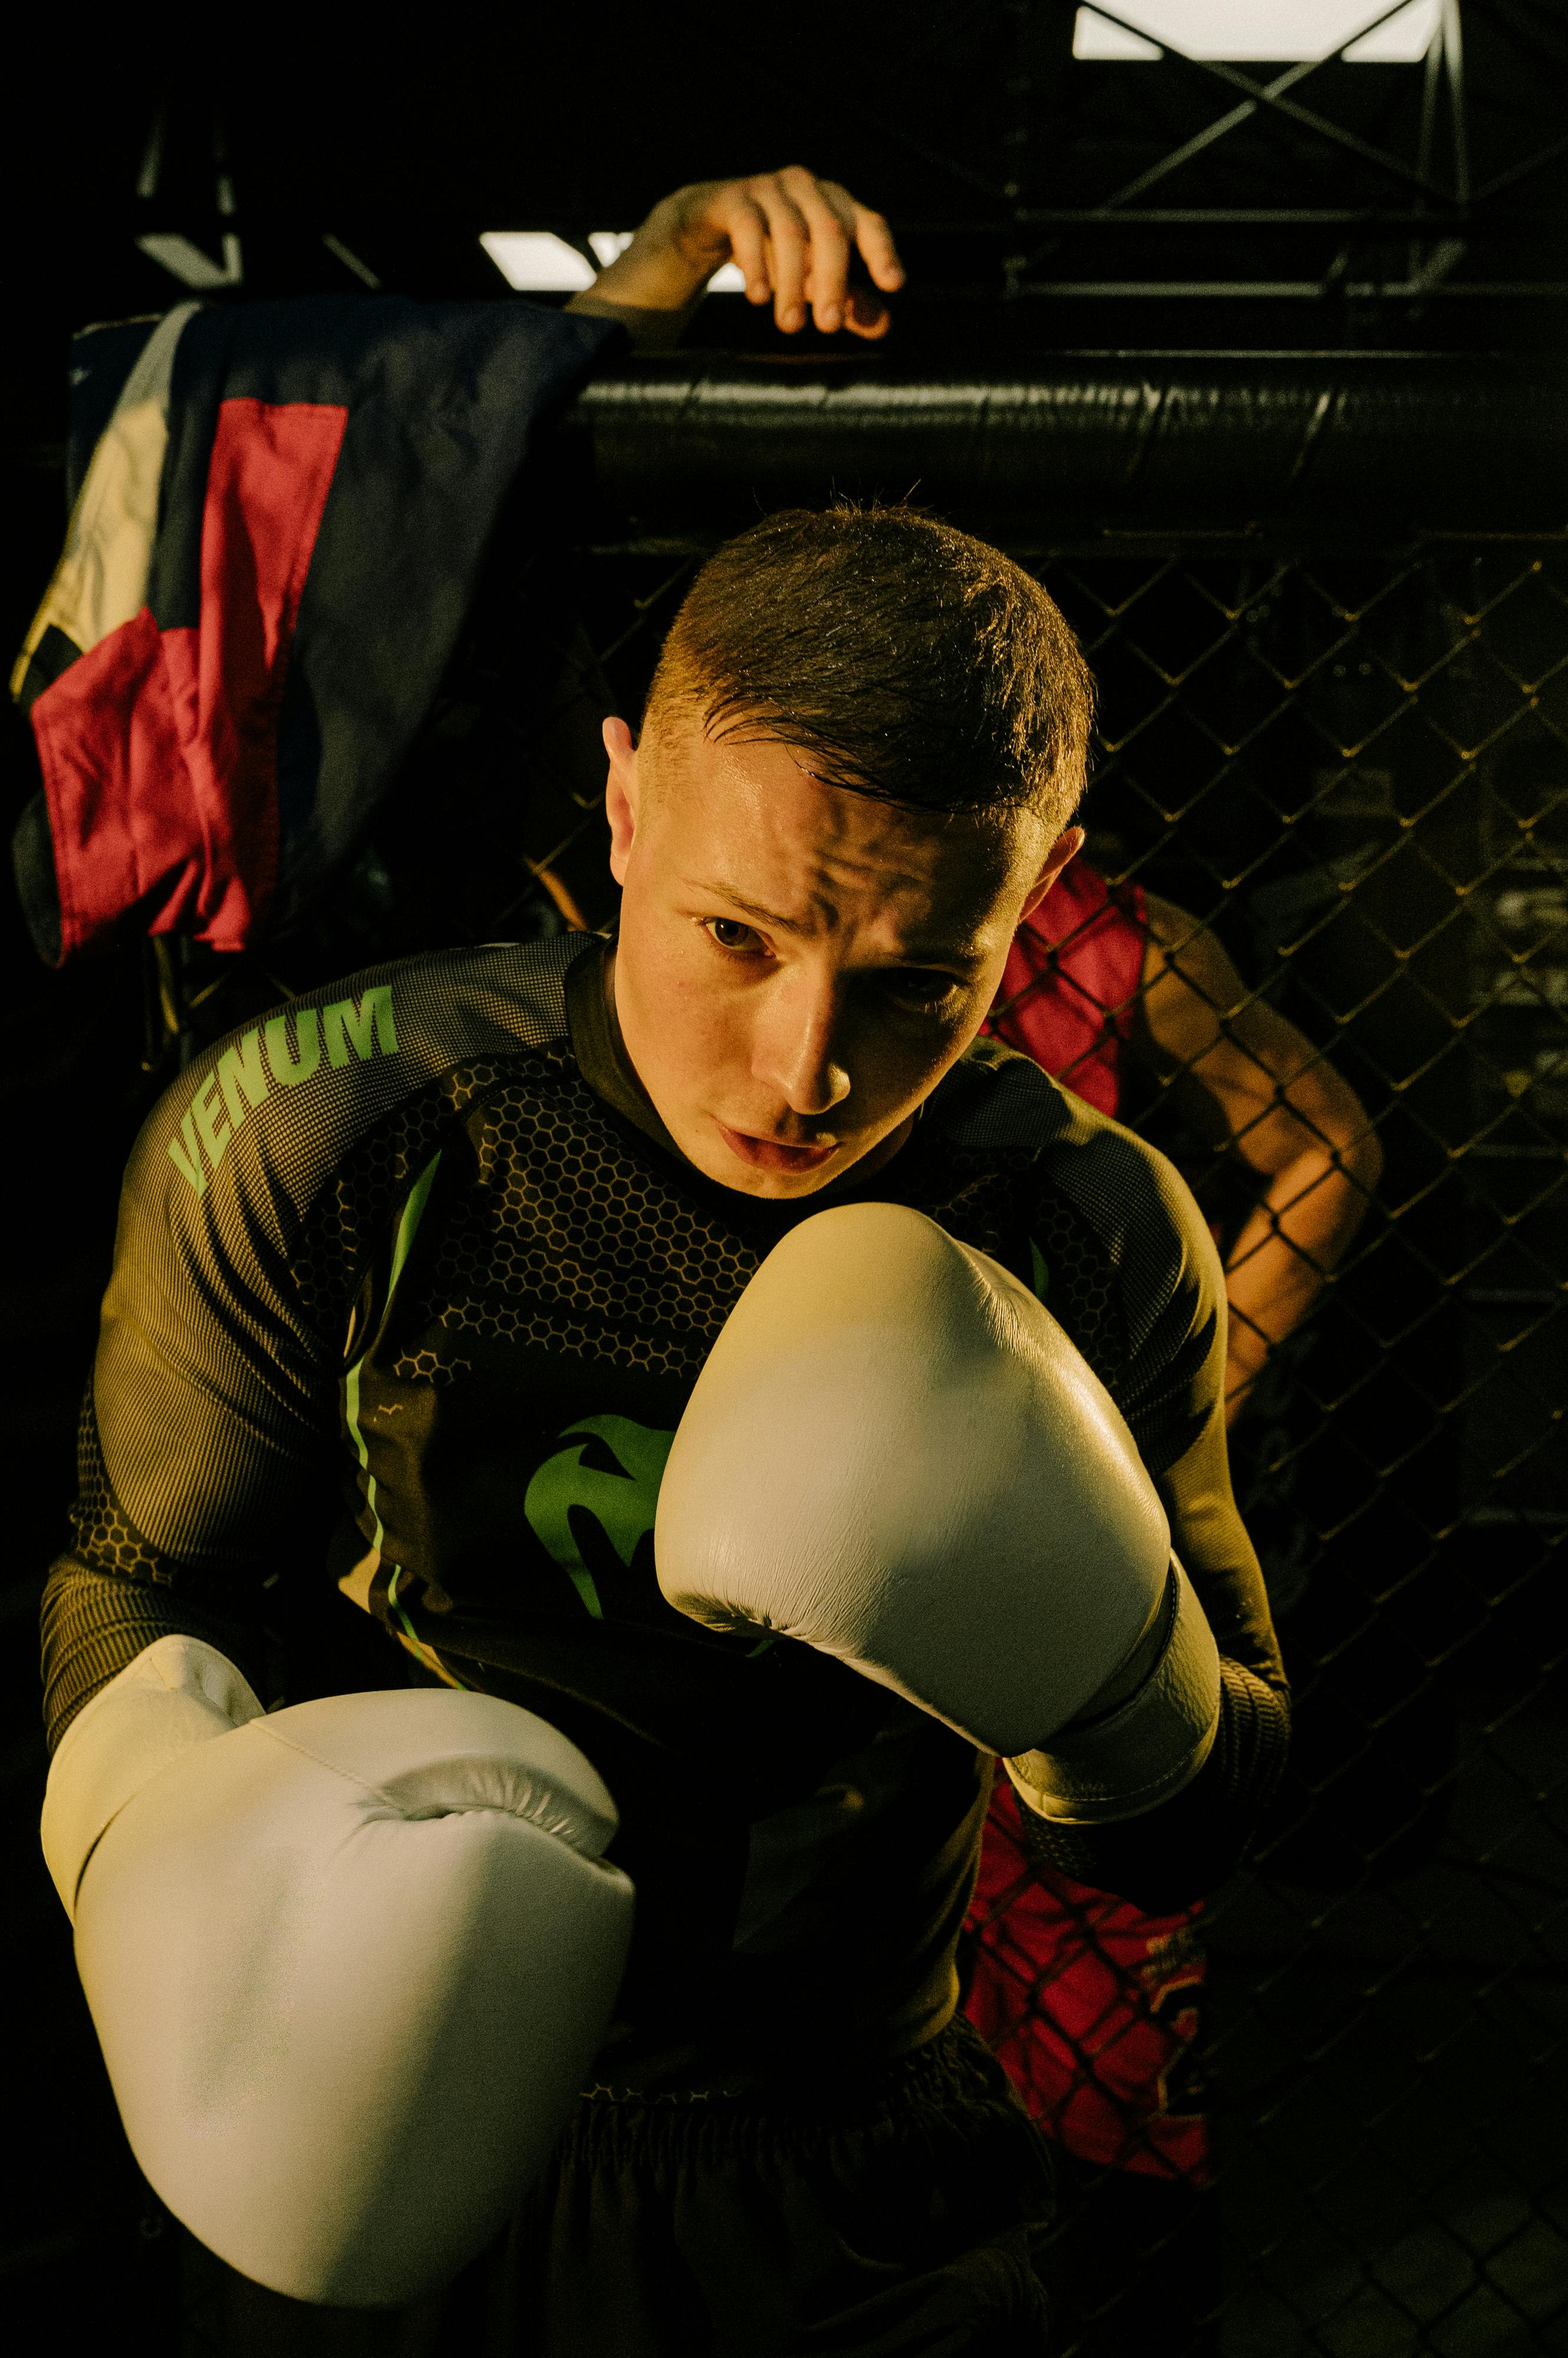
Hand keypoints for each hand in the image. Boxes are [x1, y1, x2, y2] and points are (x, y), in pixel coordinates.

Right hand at [584, 168, 903, 334]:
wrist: (709, 225)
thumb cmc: (773, 251)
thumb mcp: (813, 278)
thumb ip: (848, 301)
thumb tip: (884, 326)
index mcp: (835, 204)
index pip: (868, 223)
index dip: (882, 252)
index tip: (894, 285)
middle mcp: (808, 188)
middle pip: (831, 230)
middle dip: (833, 281)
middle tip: (827, 326)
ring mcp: (770, 188)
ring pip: (790, 231)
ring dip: (791, 283)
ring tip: (789, 326)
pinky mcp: (734, 198)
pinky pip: (748, 228)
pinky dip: (755, 264)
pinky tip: (758, 297)